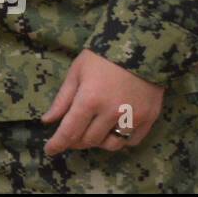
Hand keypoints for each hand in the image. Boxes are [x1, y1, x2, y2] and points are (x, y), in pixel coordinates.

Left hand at [41, 49, 164, 154]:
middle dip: (76, 141)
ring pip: (111, 145)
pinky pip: (132, 141)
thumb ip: (62, 99)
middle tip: (72, 134)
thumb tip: (47, 120)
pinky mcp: (149, 118)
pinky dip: (120, 139)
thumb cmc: (102, 57)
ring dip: (98, 142)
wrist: (141, 46)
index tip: (50, 150)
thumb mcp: (76, 72)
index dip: (57, 144)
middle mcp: (111, 113)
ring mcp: (132, 117)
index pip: (69, 131)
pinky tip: (114, 129)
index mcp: (89, 100)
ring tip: (93, 131)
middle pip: (89, 140)